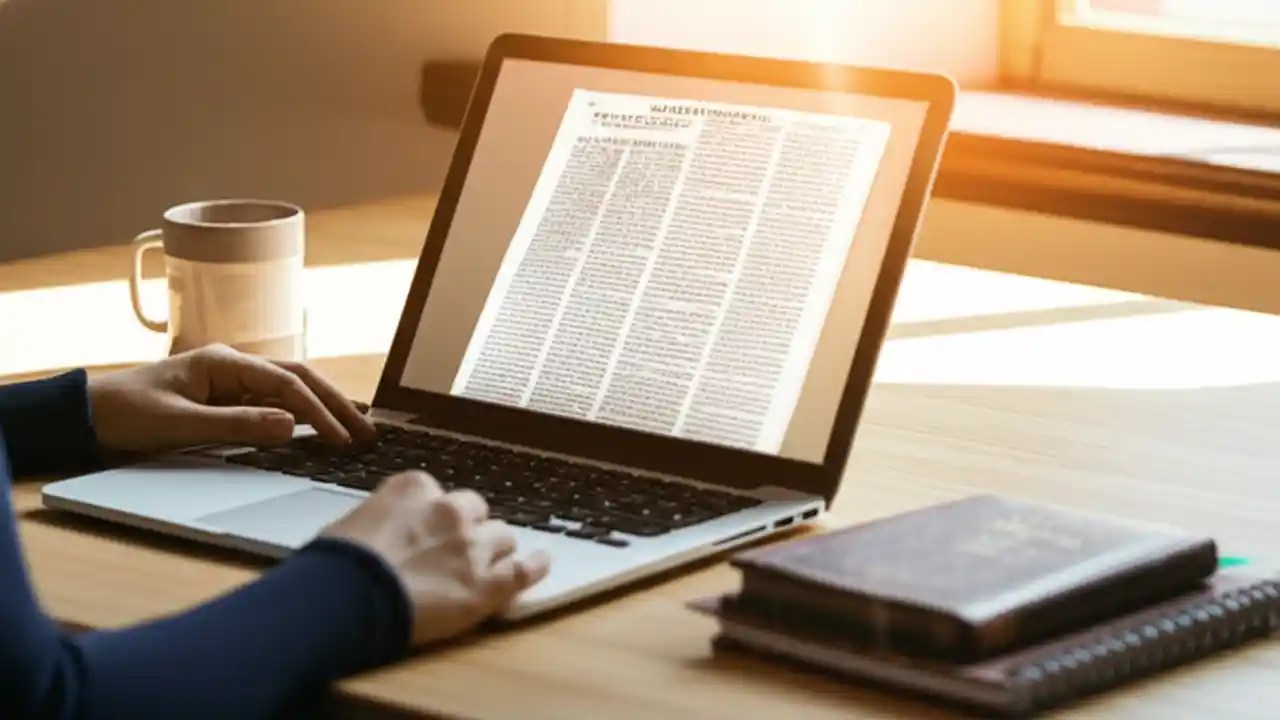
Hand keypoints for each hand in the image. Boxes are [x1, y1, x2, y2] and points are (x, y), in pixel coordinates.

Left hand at [88, 343, 375, 452]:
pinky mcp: (226, 399)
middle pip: (299, 379)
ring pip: (291, 390)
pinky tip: (319, 430)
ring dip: (324, 409)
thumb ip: (235, 425)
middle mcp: (233, 366)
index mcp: (223, 362)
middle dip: (336, 404)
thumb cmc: (124, 414)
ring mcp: (231, 381)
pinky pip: (274, 404)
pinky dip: (302, 416)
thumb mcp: (178, 424)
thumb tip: (289, 425)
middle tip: (367, 432)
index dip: (318, 411)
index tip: (341, 439)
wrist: (86, 415)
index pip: (287, 384)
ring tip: (355, 431)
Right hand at [323, 471, 551, 645]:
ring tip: (482, 570)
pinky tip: (540, 564)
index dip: (434, 518)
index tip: (426, 533)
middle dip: (468, 530)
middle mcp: (449, 509)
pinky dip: (534, 566)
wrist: (345, 598)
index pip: (437, 495)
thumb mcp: (350, 525)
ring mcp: (473, 546)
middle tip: (453, 553)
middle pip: (476, 512)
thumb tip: (376, 535)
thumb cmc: (335, 565)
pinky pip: (525, 569)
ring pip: (502, 539)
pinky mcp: (488, 584)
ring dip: (494, 552)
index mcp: (414, 487)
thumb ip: (381, 521)